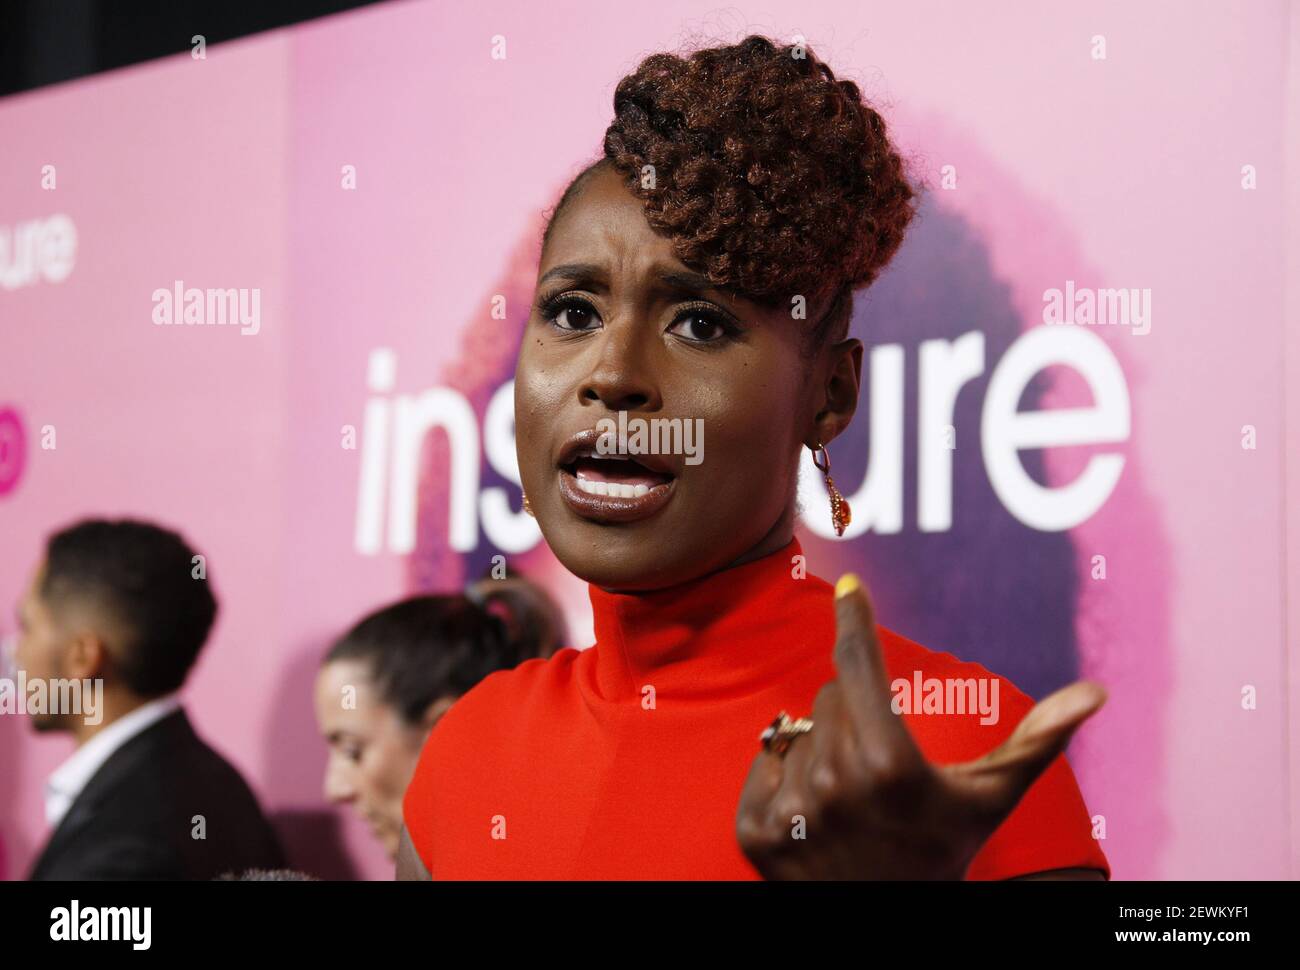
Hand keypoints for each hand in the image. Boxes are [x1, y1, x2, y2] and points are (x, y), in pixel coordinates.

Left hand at [735, 573, 1105, 878]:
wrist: (887, 922)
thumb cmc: (943, 849)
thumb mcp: (991, 797)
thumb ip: (1038, 741)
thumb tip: (1095, 692)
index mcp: (890, 764)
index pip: (858, 665)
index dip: (856, 619)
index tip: (852, 584)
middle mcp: (833, 782)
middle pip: (831, 694)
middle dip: (855, 711)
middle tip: (880, 761)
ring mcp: (791, 808)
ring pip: (799, 728)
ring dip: (823, 745)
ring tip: (852, 794)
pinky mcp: (755, 829)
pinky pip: (767, 761)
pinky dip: (787, 776)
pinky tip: (816, 809)